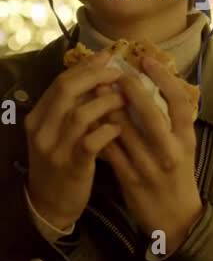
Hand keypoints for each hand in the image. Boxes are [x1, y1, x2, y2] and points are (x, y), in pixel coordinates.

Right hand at [24, 48, 124, 229]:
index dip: (86, 66)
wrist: (49, 204)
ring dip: (106, 102)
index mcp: (38, 117)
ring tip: (125, 99)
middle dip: (96, 76)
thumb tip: (101, 74)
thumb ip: (73, 106)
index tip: (109, 56)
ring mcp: (55, 149)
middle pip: (66, 90)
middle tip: (120, 72)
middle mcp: (42, 130)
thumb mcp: (58, 132)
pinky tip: (120, 128)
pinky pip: (90, 142)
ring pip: (80, 114)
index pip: (61, 81)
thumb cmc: (61, 161)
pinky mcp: (72, 167)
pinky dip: (107, 131)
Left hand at [96, 56, 203, 253]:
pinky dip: (100, 132)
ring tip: (96, 88)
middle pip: (151, 113)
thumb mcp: (183, 145)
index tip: (147, 60)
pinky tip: (90, 119)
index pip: (180, 102)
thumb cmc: (179, 175)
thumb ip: (171, 119)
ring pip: (125, 130)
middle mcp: (170, 150)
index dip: (164, 78)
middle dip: (132, 89)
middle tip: (116, 71)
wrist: (176, 218)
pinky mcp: (130, 179)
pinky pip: (111, 150)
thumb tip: (154, 84)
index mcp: (186, 138)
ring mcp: (149, 166)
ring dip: (109, 106)